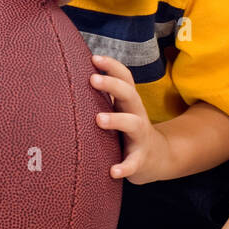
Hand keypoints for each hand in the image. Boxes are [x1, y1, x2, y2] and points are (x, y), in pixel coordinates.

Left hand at [91, 53, 172, 184]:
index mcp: (128, 102)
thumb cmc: (128, 131)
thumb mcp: (120, 111)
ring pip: (133, 124)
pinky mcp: (141, 159)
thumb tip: (70, 75)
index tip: (93, 57)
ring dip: (117, 120)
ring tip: (98, 120)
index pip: (124, 78)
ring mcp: (140, 138)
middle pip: (129, 94)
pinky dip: (125, 167)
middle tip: (92, 79)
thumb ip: (103, 97)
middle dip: (112, 85)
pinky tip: (113, 171)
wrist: (158, 158)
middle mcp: (137, 115)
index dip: (112, 66)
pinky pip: (134, 163)